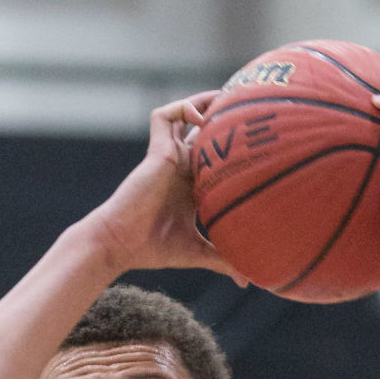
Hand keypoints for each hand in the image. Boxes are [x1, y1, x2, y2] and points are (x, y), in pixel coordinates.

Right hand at [93, 91, 244, 278]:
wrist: (121, 243)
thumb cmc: (153, 248)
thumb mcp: (197, 252)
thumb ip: (223, 260)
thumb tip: (250, 282)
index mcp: (191, 185)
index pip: (214, 156)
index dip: (232, 145)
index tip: (258, 140)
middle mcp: (180, 165)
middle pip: (204, 129)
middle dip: (223, 114)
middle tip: (250, 104)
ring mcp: (168, 155)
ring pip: (185, 114)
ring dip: (204, 101)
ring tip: (228, 96)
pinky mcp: (156, 150)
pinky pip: (165, 115)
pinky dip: (183, 108)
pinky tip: (203, 119)